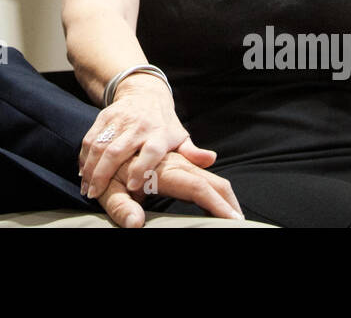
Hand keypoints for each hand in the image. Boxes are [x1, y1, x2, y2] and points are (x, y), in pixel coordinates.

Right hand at [79, 74, 215, 199]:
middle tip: (95, 194)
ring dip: (90, 168)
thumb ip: (192, 152)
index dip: (141, 167)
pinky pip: (90, 137)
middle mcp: (138, 126)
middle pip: (118, 150)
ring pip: (100, 144)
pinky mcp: (104, 117)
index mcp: (159, 133)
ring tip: (87, 189)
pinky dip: (83, 156)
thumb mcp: (181, 136)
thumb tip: (210, 159)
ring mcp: (119, 120)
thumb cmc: (164, 123)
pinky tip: (82, 173)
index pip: (150, 150)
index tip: (131, 186)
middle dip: (104, 173)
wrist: (145, 92)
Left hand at [95, 152, 242, 226]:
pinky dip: (219, 194)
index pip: (198, 187)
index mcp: (164, 169)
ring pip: (213, 179)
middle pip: (214, 182)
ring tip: (237, 220)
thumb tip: (136, 225)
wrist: (116, 125)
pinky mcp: (181, 166)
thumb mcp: (108, 187)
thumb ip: (120, 206)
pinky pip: (205, 179)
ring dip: (228, 200)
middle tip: (242, 226)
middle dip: (229, 204)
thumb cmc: (109, 165)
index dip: (216, 205)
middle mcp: (178, 164)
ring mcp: (182, 164)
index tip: (232, 222)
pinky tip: (224, 208)